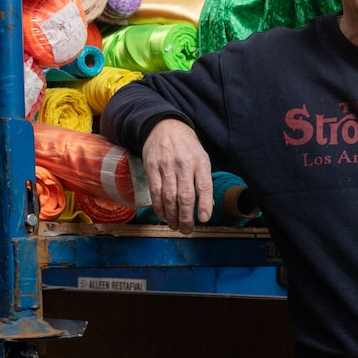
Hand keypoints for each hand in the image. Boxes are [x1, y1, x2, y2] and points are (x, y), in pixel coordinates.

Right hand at [142, 118, 213, 233]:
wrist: (164, 126)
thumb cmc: (187, 147)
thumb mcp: (201, 158)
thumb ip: (203, 180)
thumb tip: (206, 206)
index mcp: (200, 162)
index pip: (204, 186)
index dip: (204, 205)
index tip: (204, 219)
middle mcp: (183, 165)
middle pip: (185, 196)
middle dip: (186, 217)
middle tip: (187, 230)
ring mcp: (166, 166)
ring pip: (169, 197)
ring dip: (172, 216)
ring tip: (175, 226)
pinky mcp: (151, 168)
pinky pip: (155, 191)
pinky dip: (159, 207)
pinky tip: (163, 215)